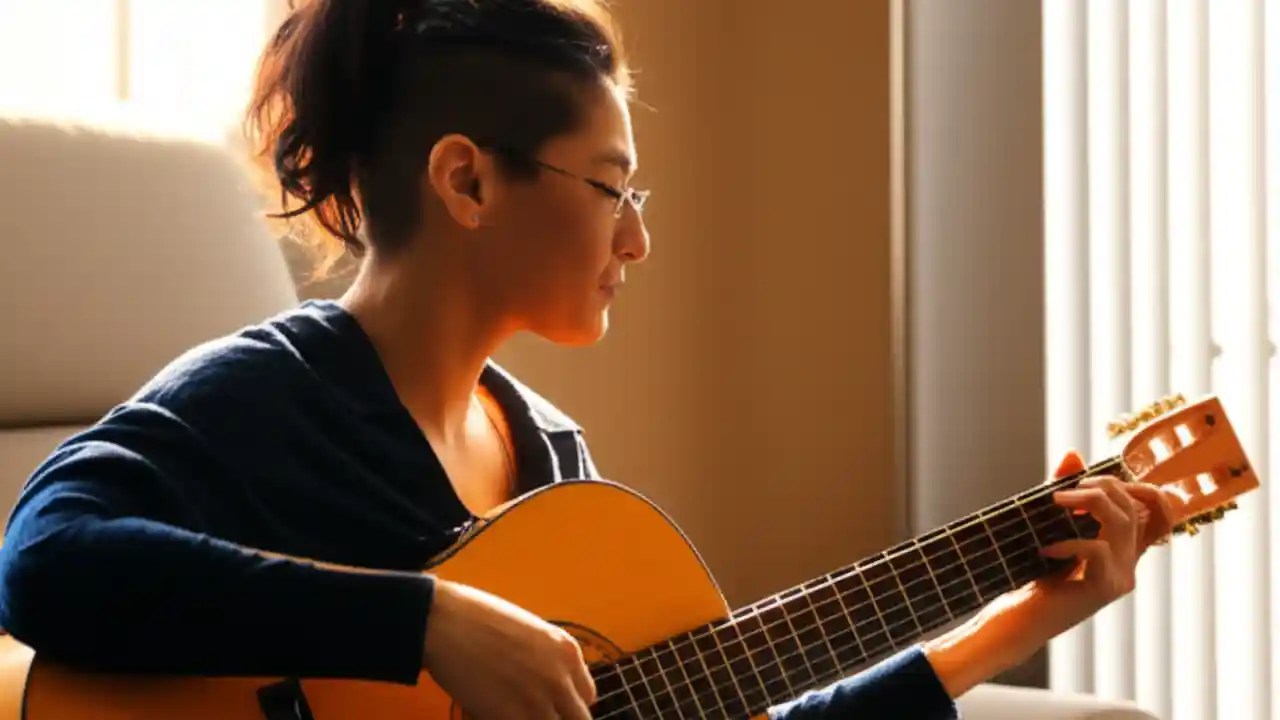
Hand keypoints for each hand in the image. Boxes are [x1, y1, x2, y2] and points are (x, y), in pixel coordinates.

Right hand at [422, 579, 595, 718]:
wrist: (445, 623)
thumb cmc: (478, 617)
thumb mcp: (529, 631)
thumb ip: (546, 659)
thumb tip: (544, 682)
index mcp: (567, 651)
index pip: (587, 696)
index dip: (567, 704)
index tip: (552, 705)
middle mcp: (560, 678)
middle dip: (558, 718)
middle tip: (533, 712)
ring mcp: (538, 701)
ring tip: (512, 711)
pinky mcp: (511, 717)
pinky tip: (493, 714)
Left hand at [924, 450, 1173, 697]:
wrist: (1019, 618)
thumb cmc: (1034, 572)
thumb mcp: (1052, 526)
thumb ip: (1066, 493)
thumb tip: (1072, 454)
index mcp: (1123, 549)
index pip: (1160, 515)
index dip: (1145, 490)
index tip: (1101, 482)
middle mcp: (1129, 563)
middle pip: (1133, 508)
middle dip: (1100, 487)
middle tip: (1063, 491)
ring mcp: (1120, 577)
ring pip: (1120, 523)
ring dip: (1087, 503)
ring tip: (1054, 502)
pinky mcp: (1104, 589)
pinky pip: (1096, 550)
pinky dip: (1068, 542)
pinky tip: (1044, 550)